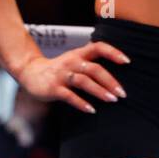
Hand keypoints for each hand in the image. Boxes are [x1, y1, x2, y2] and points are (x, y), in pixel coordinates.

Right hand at [15, 41, 129, 113]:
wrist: (31, 73)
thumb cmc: (60, 68)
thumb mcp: (75, 60)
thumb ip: (92, 62)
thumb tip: (118, 69)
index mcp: (79, 53)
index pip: (98, 47)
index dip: (113, 52)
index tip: (127, 61)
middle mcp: (72, 62)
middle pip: (94, 68)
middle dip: (110, 81)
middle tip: (122, 93)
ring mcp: (62, 75)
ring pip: (83, 81)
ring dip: (99, 91)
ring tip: (112, 100)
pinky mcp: (53, 88)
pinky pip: (69, 96)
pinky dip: (81, 103)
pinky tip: (91, 110)